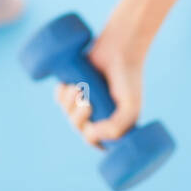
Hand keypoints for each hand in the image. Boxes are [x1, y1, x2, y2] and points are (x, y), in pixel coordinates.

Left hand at [54, 28, 145, 148]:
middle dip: (78, 117)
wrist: (120, 48)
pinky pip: (59, 98)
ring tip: (78, 88)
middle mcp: (99, 113)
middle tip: (87, 103)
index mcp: (113, 122)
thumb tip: (90, 135)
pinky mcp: (74, 85)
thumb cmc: (128, 78)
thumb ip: (116, 128)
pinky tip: (70, 84)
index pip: (94, 142)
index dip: (89, 137)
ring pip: (67, 113)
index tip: (92, 125)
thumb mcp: (130, 107)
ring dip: (69, 103)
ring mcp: (85, 99)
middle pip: (78, 127)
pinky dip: (61, 94)